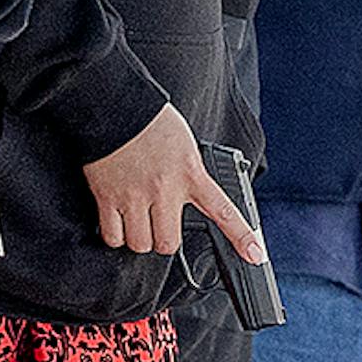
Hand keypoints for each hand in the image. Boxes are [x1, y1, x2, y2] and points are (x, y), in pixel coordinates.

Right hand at [80, 102, 265, 260]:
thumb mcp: (186, 146)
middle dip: (164, 240)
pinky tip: (118, 222)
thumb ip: (192, 173)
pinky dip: (115, 236)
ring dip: (140, 238)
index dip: (241, 236)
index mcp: (190, 174)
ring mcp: (135, 196)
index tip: (254, 254)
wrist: (116, 107)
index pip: (223, 211)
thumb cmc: (151, 122)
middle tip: (160, 225)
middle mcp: (164, 190)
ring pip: (140, 244)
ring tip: (137, 221)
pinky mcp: (108, 198)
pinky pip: (113, 236)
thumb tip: (195, 194)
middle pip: (168, 243)